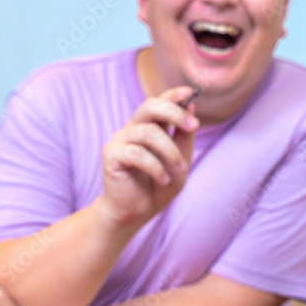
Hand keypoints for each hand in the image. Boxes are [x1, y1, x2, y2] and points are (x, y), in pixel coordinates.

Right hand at [96, 86, 198, 227]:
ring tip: (180, 169)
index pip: (160, 102)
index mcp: (150, 126)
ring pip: (148, 132)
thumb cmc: (159, 186)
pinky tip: (162, 179)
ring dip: (171, 151)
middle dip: (174, 112)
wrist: (136, 213)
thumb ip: (184, 137)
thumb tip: (190, 108)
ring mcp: (120, 140)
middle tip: (193, 125)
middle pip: (149, 106)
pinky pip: (137, 154)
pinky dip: (155, 167)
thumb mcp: (181, 160)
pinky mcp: (111, 155)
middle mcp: (133, 128)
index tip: (190, 93)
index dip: (173, 95)